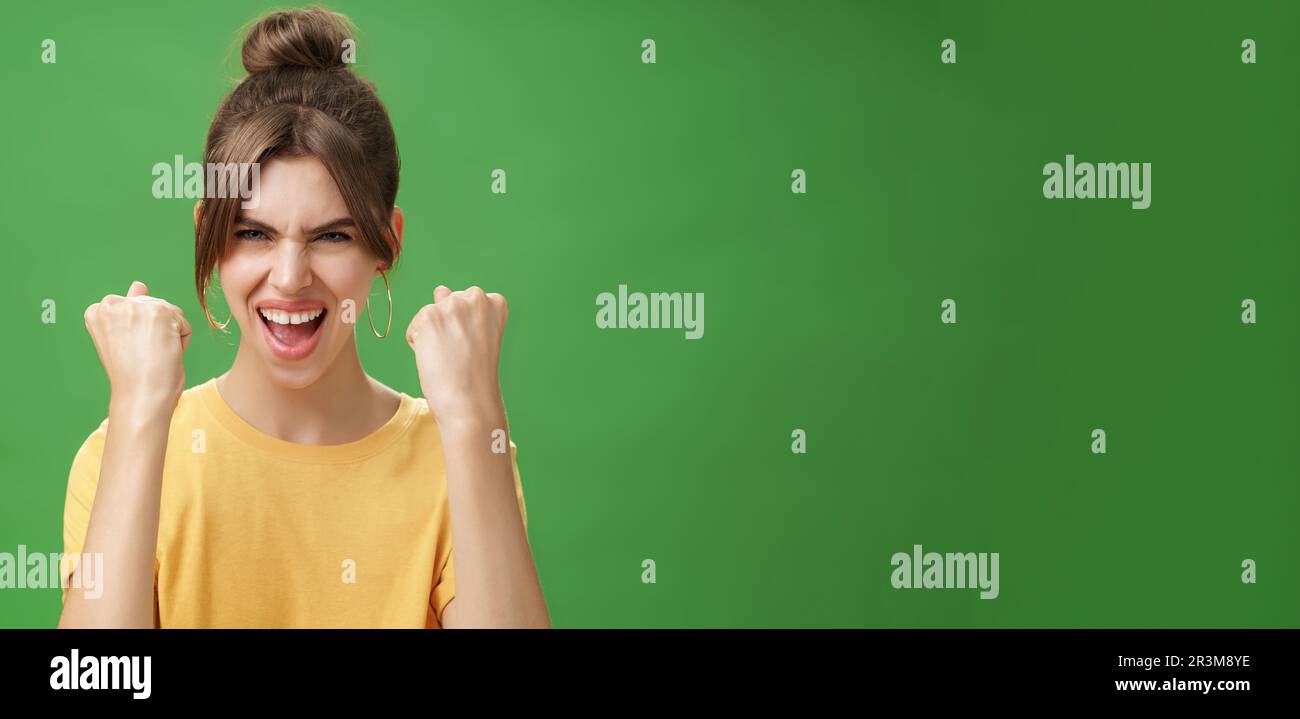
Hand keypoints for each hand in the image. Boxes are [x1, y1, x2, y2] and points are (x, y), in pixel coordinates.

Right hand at [84, 281, 191, 408]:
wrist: (140, 396)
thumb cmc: (132, 374)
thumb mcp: (126, 337)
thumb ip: (131, 308)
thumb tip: (138, 284)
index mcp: (96, 311)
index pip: (132, 309)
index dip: (137, 334)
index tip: (128, 351)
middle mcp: (111, 303)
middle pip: (153, 308)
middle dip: (155, 332)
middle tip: (141, 356)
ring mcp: (135, 306)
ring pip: (170, 314)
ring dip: (169, 337)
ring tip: (151, 356)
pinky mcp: (159, 311)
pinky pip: (184, 325)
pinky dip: (181, 343)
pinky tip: (164, 355)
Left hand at [406, 285, 507, 424]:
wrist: (470, 401)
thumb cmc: (476, 375)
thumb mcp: (479, 336)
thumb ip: (463, 310)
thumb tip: (440, 290)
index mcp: (495, 302)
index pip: (470, 302)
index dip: (468, 327)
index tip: (476, 347)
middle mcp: (476, 297)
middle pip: (448, 303)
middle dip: (448, 325)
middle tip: (461, 354)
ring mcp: (452, 305)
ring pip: (430, 314)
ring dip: (432, 335)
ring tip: (449, 357)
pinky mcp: (429, 316)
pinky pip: (414, 328)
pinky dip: (419, 345)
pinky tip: (436, 359)